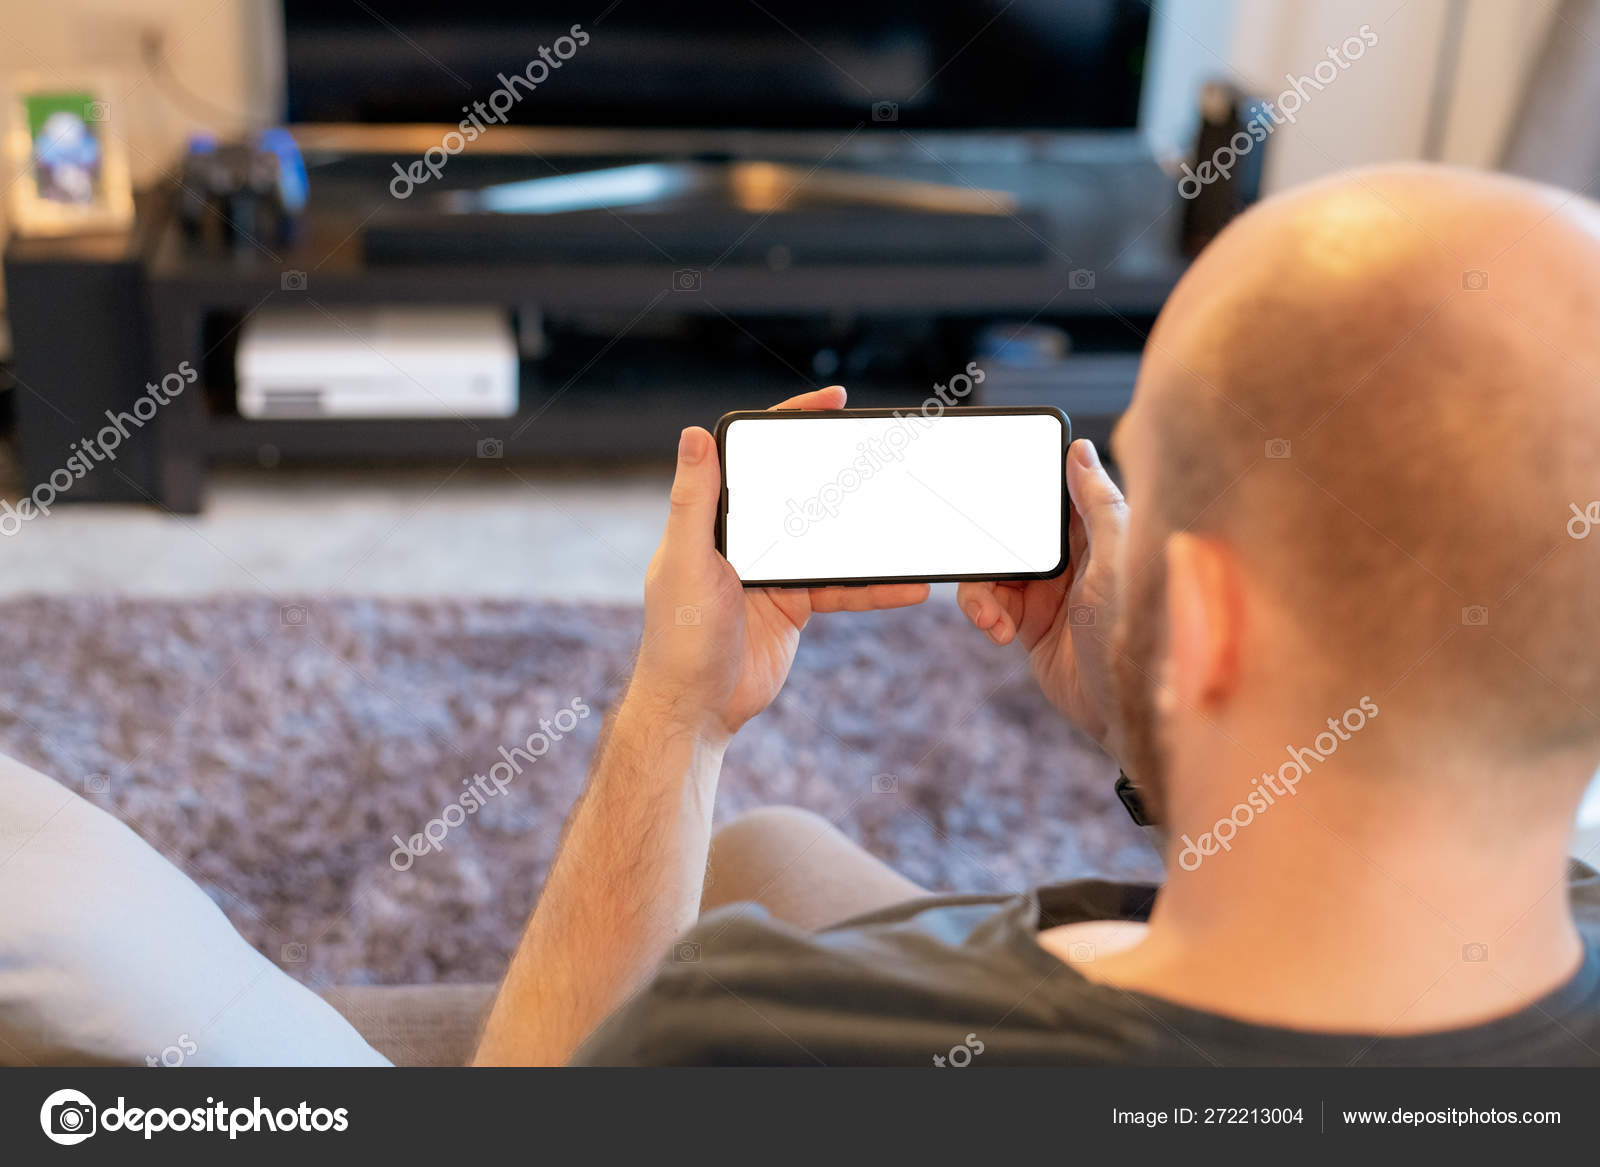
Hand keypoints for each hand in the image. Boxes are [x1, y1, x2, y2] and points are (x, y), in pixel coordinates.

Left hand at [628, 386, 929, 744]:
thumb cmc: (679, 639)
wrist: (696, 710)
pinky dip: (874, 587)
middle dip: (841, 473)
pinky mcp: (794, 605)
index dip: (790, 420)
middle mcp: (743, 537)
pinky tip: (907, 586)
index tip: (830, 399)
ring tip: (911, 524)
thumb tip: (692, 433)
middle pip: (800, 491)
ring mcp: (772, 571)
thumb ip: (694, 501)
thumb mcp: (687, 563)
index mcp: (713, 517)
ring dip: (869, 534)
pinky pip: (842, 586)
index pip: (754, 455)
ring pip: (830, 540)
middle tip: (884, 454)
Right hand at [957, 438, 1127, 755]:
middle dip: (988, 541)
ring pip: (994, 568)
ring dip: (981, 588)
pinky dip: (983, 613)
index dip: (1024, 485)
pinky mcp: (1030, 623)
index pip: (1056, 494)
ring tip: (990, 617)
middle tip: (973, 550)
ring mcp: (1049, 592)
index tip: (990, 478)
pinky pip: (990, 603)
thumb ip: (1098, 506)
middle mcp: (1074, 558)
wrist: (1124, 714)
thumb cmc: (1134, 637)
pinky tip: (995, 631)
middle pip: (1014, 530)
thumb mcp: (1116, 562)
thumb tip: (1081, 452)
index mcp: (1100, 534)